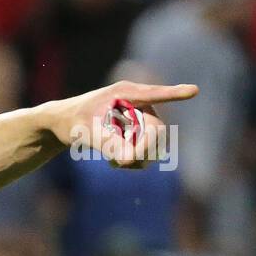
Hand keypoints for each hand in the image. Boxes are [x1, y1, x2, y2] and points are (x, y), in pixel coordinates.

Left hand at [46, 79, 197, 168]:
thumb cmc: (71, 122)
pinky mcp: (139, 131)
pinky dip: (134, 160)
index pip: (153, 94)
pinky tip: (115, 162)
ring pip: (155, 143)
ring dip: (139, 158)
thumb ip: (107, 144)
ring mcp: (140, 117)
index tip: (194, 90)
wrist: (62, 125)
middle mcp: (138, 104)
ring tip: (115, 163)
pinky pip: (148, 150)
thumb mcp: (85, 133)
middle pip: (156, 130)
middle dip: (144, 150)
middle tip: (124, 164)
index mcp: (124, 94)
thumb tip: (128, 160)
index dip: (174, 93)